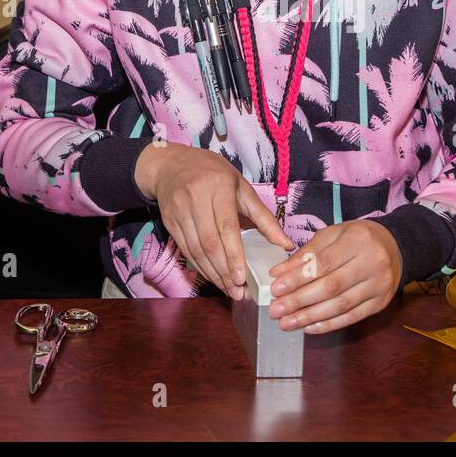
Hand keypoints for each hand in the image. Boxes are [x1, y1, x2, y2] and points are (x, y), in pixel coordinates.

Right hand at [134, 143, 292, 298]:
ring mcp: (179, 211)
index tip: (241, 278)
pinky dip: (200, 267)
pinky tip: (213, 276)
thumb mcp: (242, 188)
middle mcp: (196, 199)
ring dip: (212, 274)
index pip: (226, 227)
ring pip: (195, 251)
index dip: (233, 255)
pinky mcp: (169, 222)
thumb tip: (286, 244)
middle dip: (224, 272)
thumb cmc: (213, 174)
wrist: (172, 165)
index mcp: (219, 188)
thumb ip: (264, 218)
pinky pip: (185, 250)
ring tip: (228, 289)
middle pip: (209, 244)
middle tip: (238, 292)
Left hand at [265, 219, 401, 333]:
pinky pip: (352, 317)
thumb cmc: (357, 238)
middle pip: (331, 287)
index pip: (323, 263)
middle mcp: (372, 263)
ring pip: (340, 305)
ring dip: (310, 317)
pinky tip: (309, 327)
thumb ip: (306, 254)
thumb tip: (278, 273)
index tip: (276, 289)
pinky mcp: (380, 303)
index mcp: (357, 241)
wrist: (395, 247)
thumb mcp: (332, 235)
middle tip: (276, 311)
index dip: (298, 278)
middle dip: (299, 301)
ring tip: (287, 323)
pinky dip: (329, 324)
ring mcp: (378, 285)